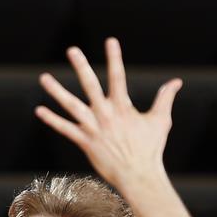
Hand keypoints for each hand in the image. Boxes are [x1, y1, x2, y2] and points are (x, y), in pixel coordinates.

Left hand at [35, 38, 181, 189]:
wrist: (138, 176)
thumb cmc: (150, 149)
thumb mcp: (160, 120)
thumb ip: (165, 98)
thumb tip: (177, 82)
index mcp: (123, 107)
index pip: (118, 77)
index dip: (115, 58)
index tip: (111, 40)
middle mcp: (105, 114)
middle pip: (90, 85)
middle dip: (81, 66)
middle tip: (72, 50)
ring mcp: (93, 128)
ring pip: (71, 105)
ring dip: (56, 91)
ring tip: (44, 77)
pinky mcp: (84, 142)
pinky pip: (65, 129)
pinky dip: (52, 120)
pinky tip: (39, 110)